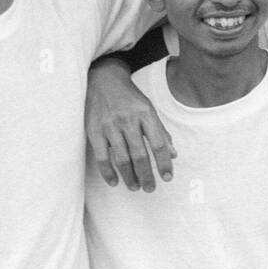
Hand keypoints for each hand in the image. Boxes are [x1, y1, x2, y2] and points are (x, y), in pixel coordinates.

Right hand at [86, 58, 176, 190]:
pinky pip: (102, 157)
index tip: (167, 177)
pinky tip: (115, 181)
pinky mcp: (94, 131)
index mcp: (146, 114)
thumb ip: (161, 132)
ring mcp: (110, 126)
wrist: (104, 79)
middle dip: (146, 175)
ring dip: (129, 177)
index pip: (158, 144)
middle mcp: (128, 120)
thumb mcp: (149, 109)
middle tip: (150, 188)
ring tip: (136, 187)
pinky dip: (108, 172)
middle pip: (140, 155)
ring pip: (122, 159)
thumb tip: (173, 155)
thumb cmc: (130, 98)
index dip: (164, 163)